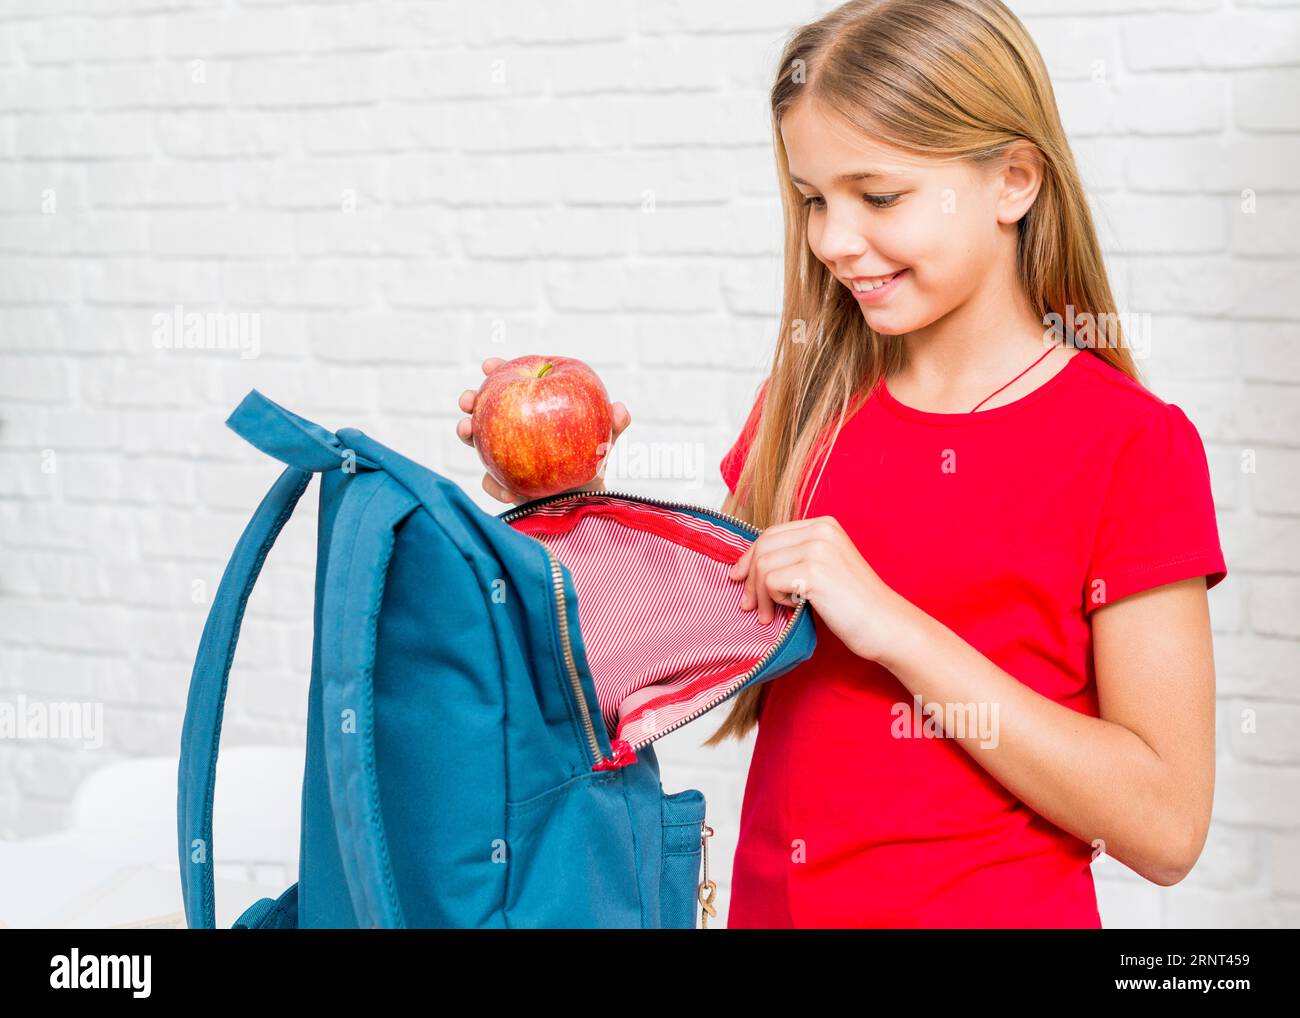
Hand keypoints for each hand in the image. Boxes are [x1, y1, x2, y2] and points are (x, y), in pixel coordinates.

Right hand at [456, 356, 632, 505]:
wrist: (586, 498)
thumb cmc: (592, 459)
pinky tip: (507, 489)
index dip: (498, 370)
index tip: (489, 366)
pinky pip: (494, 483)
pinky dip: (497, 485)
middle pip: (486, 408)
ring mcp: (502, 455)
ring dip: (467, 434)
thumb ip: (614, 425)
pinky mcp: (503, 483)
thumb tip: (619, 410)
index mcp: (532, 406)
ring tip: (467, 431)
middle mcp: (512, 427)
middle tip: (469, 400)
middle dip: (472, 399)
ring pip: (478, 441)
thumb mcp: (605, 440)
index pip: (513, 382)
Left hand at [726, 515, 915, 663]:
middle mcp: (821, 530)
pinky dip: (772, 600)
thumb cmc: (854, 605)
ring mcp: (818, 549)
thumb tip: (747, 568)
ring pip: (763, 564)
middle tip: (749, 605)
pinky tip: (789, 610)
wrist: (886, 625)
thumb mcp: (824, 569)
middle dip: (748, 577)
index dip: (750, 557)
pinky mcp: (814, 572)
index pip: (771, 533)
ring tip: (768, 615)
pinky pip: (770, 581)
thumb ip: (795, 559)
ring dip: (759, 594)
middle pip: (763, 546)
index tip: (740, 579)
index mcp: (824, 525)